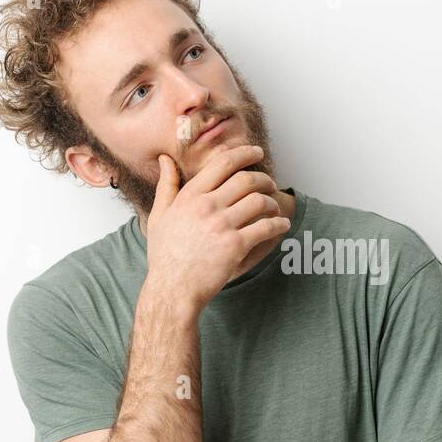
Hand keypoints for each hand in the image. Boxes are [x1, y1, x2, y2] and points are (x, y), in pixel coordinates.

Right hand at [144, 144, 290, 313]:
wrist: (172, 289)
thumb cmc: (165, 256)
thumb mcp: (159, 217)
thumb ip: (166, 186)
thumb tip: (165, 159)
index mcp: (190, 196)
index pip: (222, 163)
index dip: (244, 153)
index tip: (256, 152)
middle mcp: (207, 206)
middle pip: (247, 179)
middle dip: (264, 179)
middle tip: (270, 183)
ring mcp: (222, 225)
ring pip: (259, 200)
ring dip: (273, 202)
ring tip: (274, 207)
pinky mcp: (236, 245)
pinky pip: (266, 227)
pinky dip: (279, 224)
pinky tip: (282, 225)